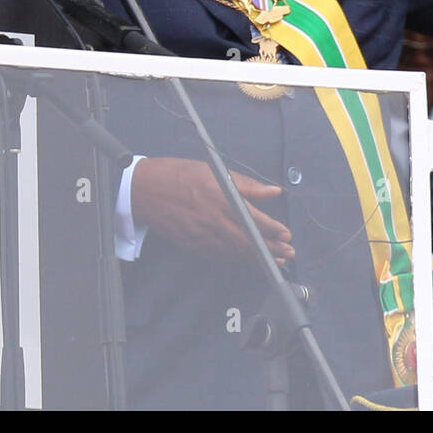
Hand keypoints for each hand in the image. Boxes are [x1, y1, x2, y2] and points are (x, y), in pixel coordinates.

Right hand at [130, 157, 294, 264]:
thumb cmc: (180, 175)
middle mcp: (214, 221)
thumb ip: (247, 185)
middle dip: (271, 250)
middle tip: (288, 254)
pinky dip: (237, 260)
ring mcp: (202, 236)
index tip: (287, 234)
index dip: (273, 229)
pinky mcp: (193, 245)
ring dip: (257, 258)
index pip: (255, 219)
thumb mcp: (215, 171)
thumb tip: (272, 191)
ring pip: (235, 253)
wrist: (145, 190)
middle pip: (249, 241)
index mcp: (222, 199)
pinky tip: (248, 261)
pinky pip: (219, 256)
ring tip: (276, 262)